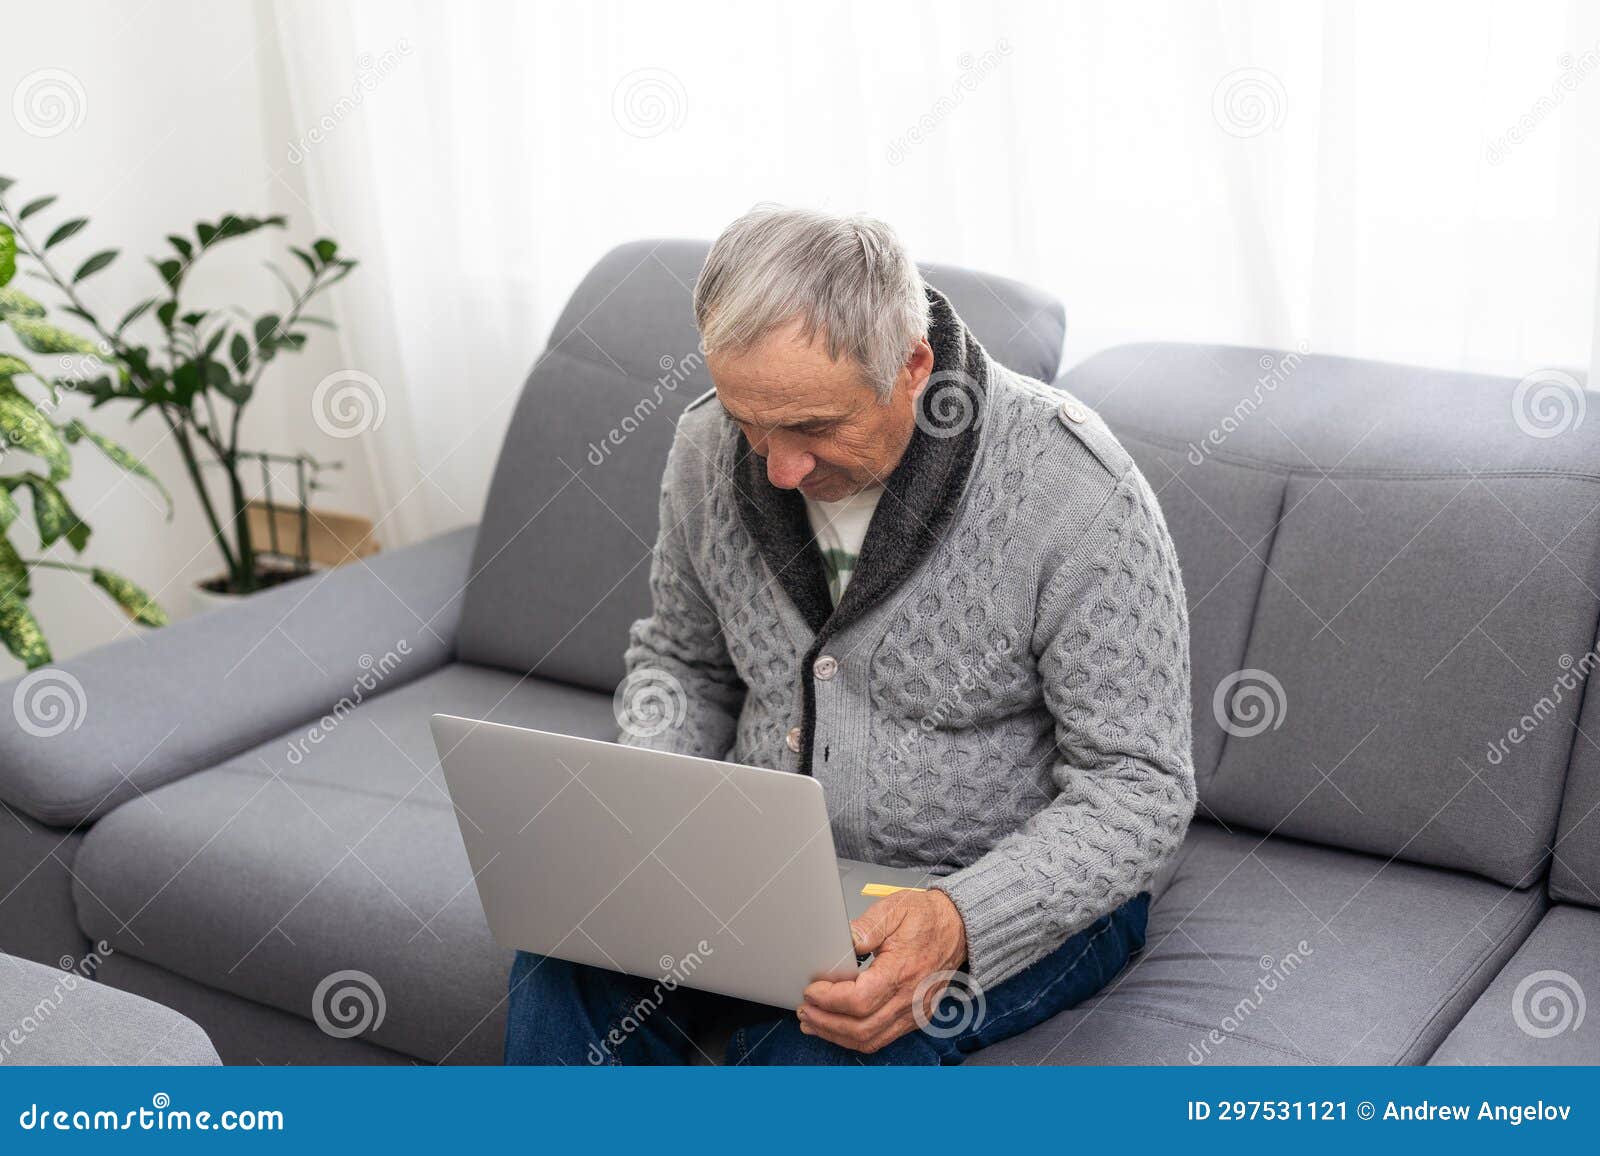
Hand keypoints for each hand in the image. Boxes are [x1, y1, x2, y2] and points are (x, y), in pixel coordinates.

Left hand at [797, 888, 967, 1053]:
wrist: (957, 928)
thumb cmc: (925, 918)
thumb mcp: (892, 910)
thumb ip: (865, 928)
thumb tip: (841, 942)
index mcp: (902, 971)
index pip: (859, 1000)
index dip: (829, 1000)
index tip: (810, 990)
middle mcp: (909, 999)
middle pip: (860, 1027)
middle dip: (826, 1021)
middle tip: (804, 1009)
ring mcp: (913, 1012)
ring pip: (869, 1039)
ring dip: (836, 1034)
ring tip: (813, 1021)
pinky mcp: (914, 1017)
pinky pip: (881, 1038)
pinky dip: (855, 1037)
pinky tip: (837, 1027)